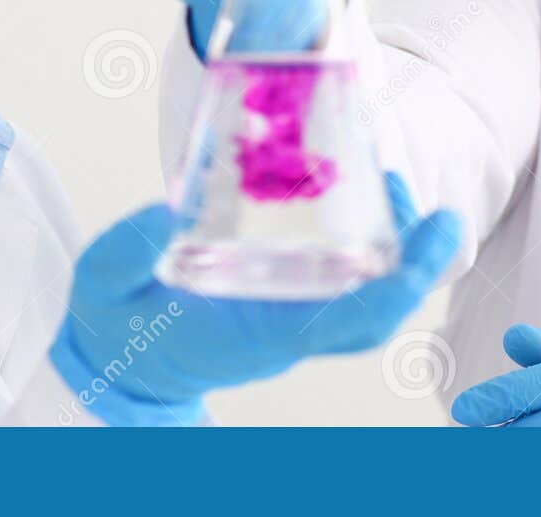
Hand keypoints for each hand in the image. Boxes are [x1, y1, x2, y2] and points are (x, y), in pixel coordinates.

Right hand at [49, 173, 460, 424]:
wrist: (118, 358)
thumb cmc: (116, 323)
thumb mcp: (103, 285)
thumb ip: (128, 252)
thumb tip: (166, 212)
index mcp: (256, 334)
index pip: (343, 325)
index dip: (394, 293)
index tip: (425, 253)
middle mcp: (287, 327)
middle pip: (374, 310)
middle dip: (416, 265)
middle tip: (436, 213)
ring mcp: (290, 313)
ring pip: (364, 289)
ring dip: (393, 244)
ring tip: (397, 181)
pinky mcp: (284, 293)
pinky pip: (339, 272)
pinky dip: (361, 234)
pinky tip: (358, 189)